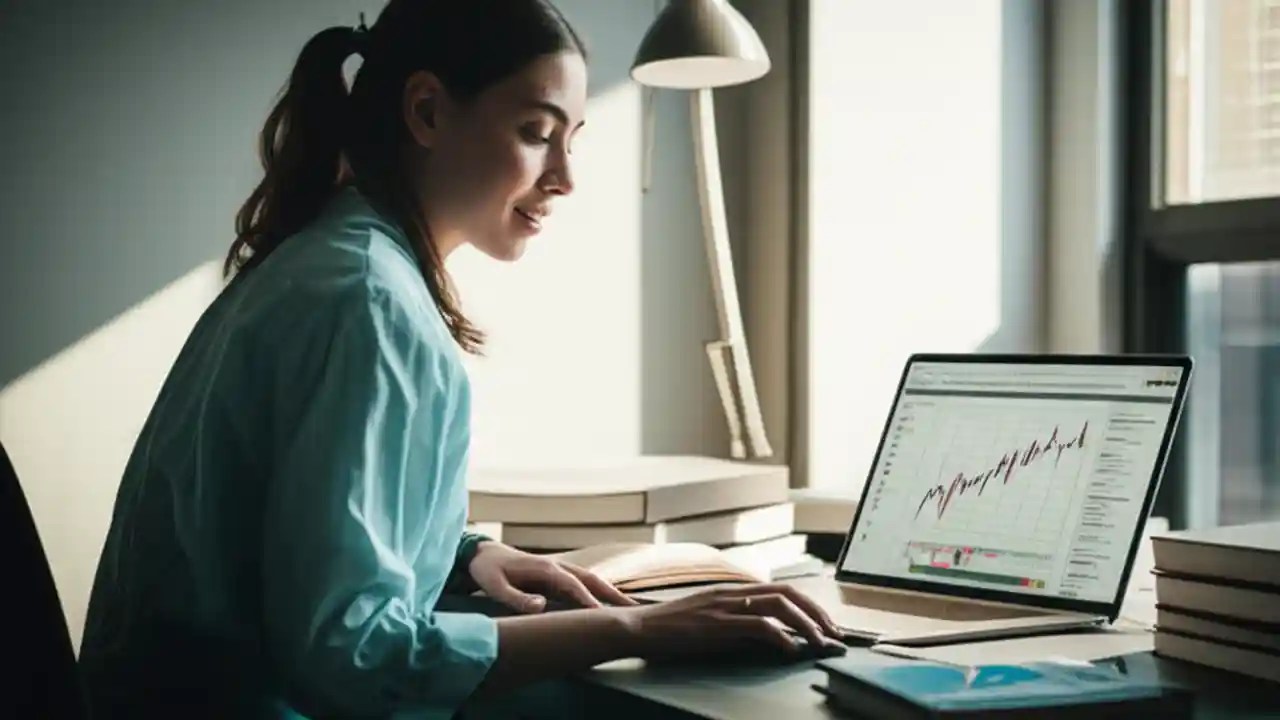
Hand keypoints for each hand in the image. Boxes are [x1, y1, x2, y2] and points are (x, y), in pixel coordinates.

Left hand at [468, 542, 639, 613]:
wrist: (482, 554)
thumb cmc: (488, 571)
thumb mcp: (496, 586)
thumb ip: (517, 598)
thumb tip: (542, 606)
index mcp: (546, 569)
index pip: (575, 588)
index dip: (591, 602)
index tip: (607, 617)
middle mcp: (557, 567)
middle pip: (592, 580)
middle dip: (613, 595)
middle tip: (635, 610)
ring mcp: (558, 569)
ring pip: (591, 580)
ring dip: (611, 592)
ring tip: (630, 608)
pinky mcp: (556, 575)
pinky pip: (583, 583)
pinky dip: (599, 591)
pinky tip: (608, 602)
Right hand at [624, 583, 844, 657]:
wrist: (639, 628)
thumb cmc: (672, 628)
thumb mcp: (711, 620)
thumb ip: (738, 623)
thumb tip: (771, 638)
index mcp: (734, 590)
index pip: (781, 590)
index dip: (809, 606)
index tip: (825, 625)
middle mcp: (733, 592)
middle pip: (788, 593)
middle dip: (817, 613)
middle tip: (834, 634)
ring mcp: (726, 605)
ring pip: (779, 606)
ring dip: (806, 625)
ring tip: (820, 643)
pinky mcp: (717, 623)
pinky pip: (758, 626)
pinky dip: (780, 637)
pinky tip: (789, 650)